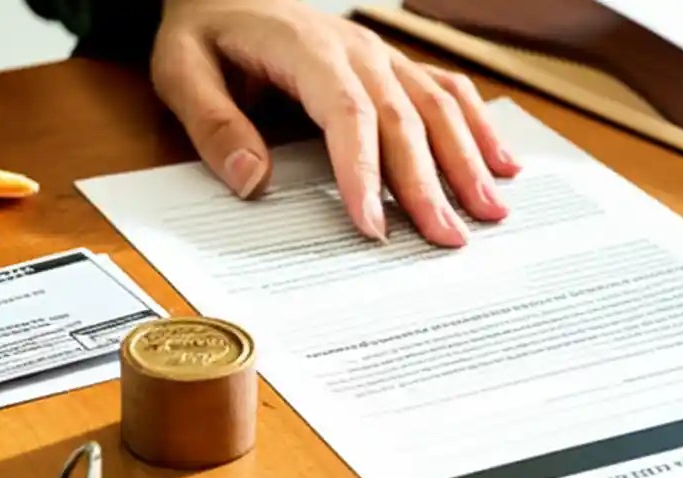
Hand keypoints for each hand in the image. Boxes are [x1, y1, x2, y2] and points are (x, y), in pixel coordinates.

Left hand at [151, 0, 520, 246]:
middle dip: (429, 183)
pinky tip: (501, 163)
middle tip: (448, 239)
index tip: (374, 226)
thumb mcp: (181, 71)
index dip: (365, 172)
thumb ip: (213, 125)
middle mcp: (357, 50)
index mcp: (307, 51)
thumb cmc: (205, 32)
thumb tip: (252, 180)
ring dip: (467, 159)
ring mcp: (380, 55)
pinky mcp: (391, 65)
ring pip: (436, 106)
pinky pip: (446, 90)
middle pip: (403, 119)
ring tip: (491, 212)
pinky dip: (478, 125)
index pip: (348, 115)